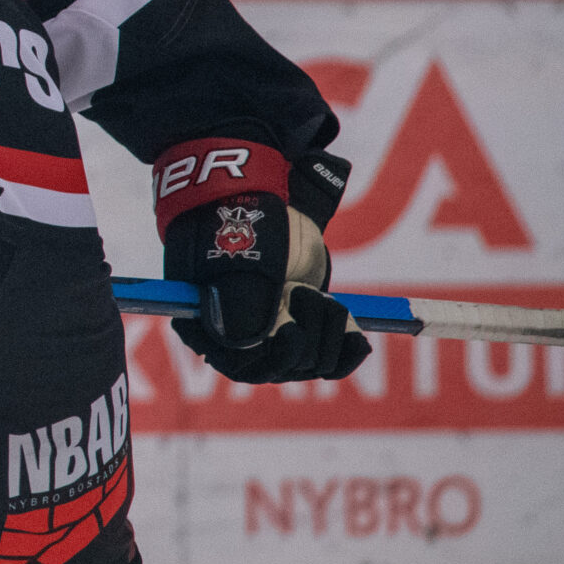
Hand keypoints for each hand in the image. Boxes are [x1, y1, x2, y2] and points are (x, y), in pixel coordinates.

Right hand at [157, 141, 369, 384]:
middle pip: (286, 367)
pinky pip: (335, 362)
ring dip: (324, 324)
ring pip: (314, 362)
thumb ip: (241, 309)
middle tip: (296, 289)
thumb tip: (246, 347)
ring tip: (309, 289)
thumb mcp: (242, 261)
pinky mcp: (305, 328)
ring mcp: (274, 336)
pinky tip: (355, 333)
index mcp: (208, 327)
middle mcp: (239, 340)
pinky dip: (349, 345)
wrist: (260, 196)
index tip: (287, 327)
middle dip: (304, 328)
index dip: (273, 354)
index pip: (244, 366)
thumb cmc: (241, 224)